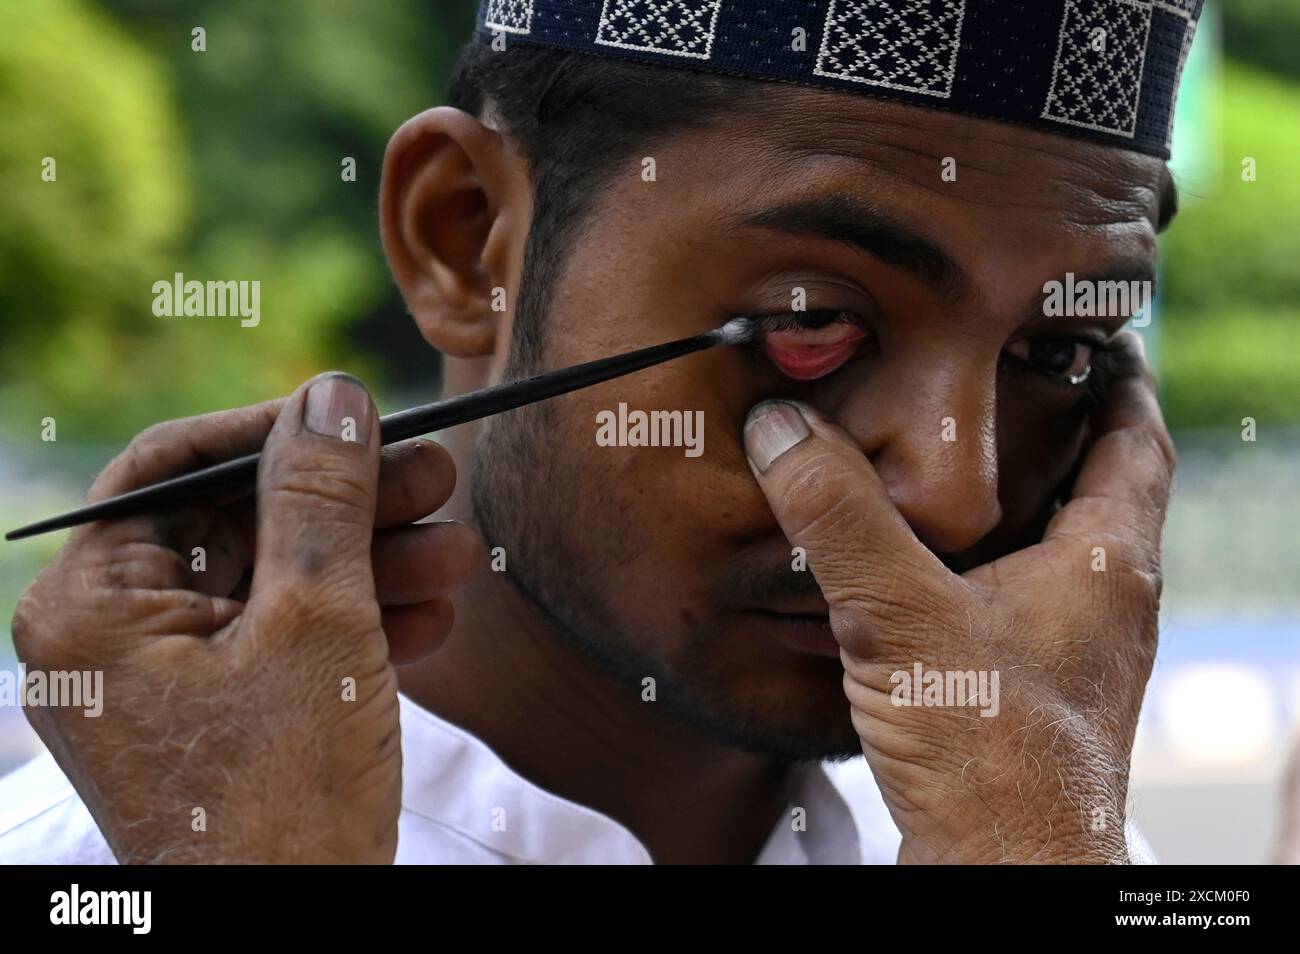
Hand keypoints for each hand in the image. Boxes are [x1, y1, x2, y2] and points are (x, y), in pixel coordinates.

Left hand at [11, 373, 480, 862]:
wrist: (299, 936)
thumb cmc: (285, 798)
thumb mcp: (318, 625)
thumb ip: (323, 499)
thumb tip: (335, 395)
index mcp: (94, 608)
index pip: (174, 469)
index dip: (274, 430)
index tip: (358, 414)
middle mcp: (117, 638)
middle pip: (241, 525)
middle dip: (351, 507)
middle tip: (438, 477)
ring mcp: (171, 681)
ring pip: (278, 584)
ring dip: (374, 566)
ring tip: (457, 555)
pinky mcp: (224, 715)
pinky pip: (287, 640)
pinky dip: (358, 624)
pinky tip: (429, 615)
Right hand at [743, 333, 1173, 862]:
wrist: (1002, 873)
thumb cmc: (987, 754)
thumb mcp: (900, 615)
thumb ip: (838, 518)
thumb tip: (782, 428)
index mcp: (1104, 568)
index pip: (1139, 444)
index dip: (1122, 380)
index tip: (1094, 333)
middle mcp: (1103, 608)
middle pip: (1101, 492)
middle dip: (1061, 433)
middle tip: (1005, 385)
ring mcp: (1072, 656)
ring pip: (1056, 552)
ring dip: (1019, 503)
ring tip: (957, 466)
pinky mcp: (1032, 695)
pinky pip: (1017, 604)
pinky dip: (983, 568)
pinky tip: (926, 573)